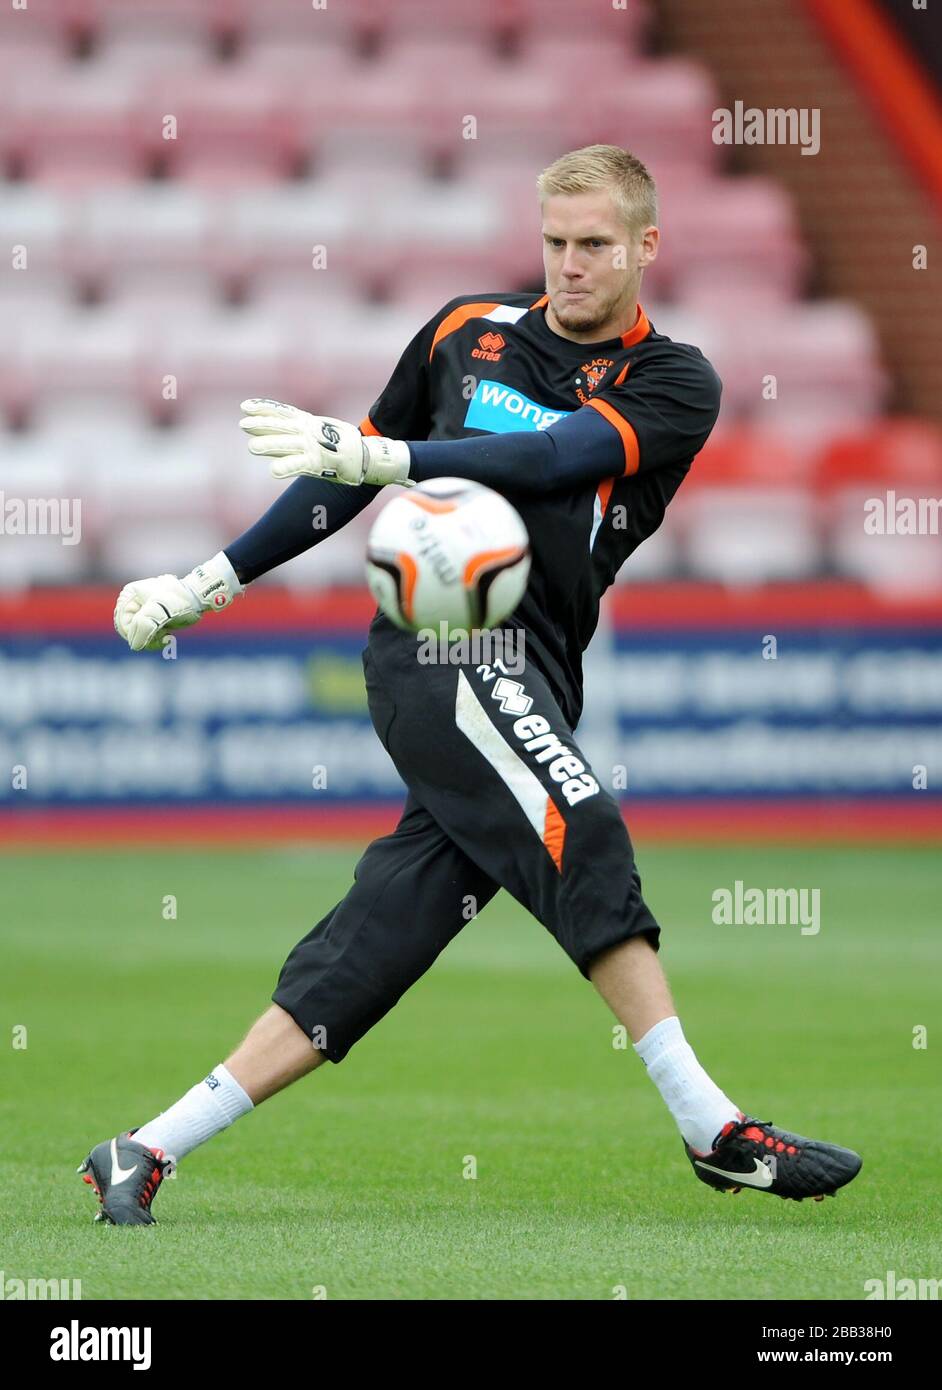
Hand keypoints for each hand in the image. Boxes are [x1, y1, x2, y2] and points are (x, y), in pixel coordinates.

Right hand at [113, 553, 242, 652]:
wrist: (198, 599)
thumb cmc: (179, 599)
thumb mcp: (158, 609)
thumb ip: (142, 626)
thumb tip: (134, 646)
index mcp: (129, 596)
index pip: (123, 623)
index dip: (137, 632)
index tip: (155, 630)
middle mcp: (133, 604)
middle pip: (130, 632)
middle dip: (146, 637)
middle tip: (163, 633)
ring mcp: (142, 613)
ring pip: (138, 637)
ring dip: (153, 640)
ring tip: (167, 634)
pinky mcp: (152, 622)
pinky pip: (147, 638)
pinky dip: (157, 640)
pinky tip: (168, 635)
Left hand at [239, 399, 412, 486]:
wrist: (368, 456)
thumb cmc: (341, 446)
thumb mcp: (318, 432)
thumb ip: (296, 434)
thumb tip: (269, 437)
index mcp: (309, 422)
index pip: (283, 412)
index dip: (264, 408)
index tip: (246, 406)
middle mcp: (310, 431)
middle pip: (281, 426)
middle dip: (261, 424)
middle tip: (243, 424)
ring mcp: (315, 446)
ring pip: (288, 444)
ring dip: (269, 444)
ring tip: (252, 447)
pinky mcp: (321, 462)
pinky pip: (301, 465)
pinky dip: (287, 467)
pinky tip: (273, 471)